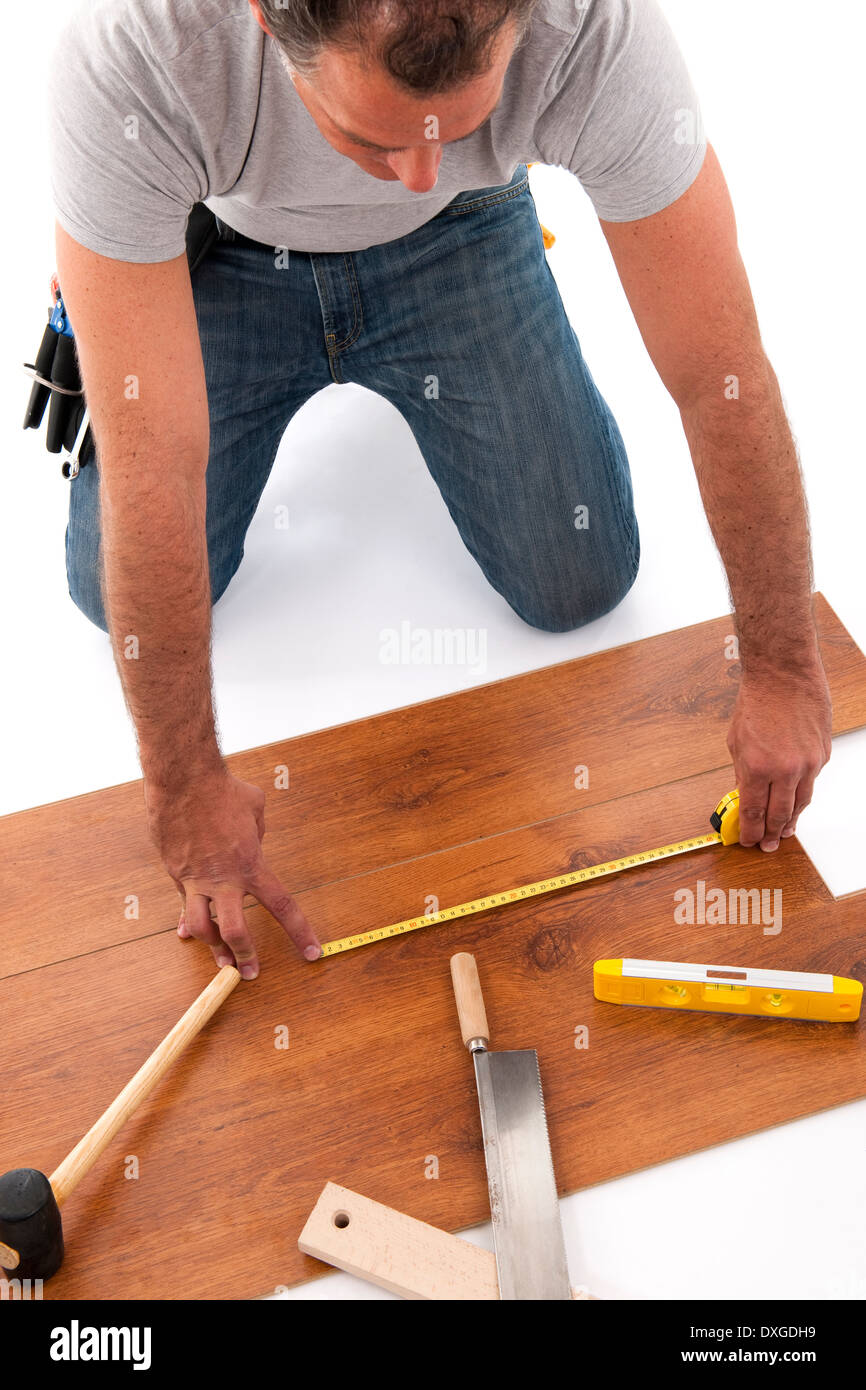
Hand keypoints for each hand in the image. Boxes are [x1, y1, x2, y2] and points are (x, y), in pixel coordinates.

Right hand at [145, 769, 320, 976]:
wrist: (183, 780)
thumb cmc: (223, 790)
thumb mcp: (256, 810)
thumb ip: (258, 833)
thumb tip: (253, 842)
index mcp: (252, 865)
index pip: (282, 906)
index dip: (299, 932)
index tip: (312, 952)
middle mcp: (224, 879)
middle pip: (235, 930)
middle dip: (244, 955)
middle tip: (249, 972)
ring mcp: (196, 878)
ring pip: (201, 927)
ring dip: (212, 947)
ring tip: (221, 959)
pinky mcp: (174, 871)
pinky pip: (183, 902)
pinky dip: (187, 917)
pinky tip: (186, 930)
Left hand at [726, 661, 831, 850]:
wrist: (784, 675)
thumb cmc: (758, 701)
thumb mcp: (736, 742)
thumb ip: (742, 773)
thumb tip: (745, 796)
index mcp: (758, 768)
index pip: (754, 812)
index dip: (750, 832)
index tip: (747, 840)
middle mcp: (786, 769)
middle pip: (779, 814)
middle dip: (770, 834)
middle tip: (766, 845)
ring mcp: (808, 763)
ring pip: (801, 802)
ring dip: (791, 820)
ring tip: (783, 832)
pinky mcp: (822, 754)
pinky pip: (812, 781)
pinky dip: (802, 792)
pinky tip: (796, 800)